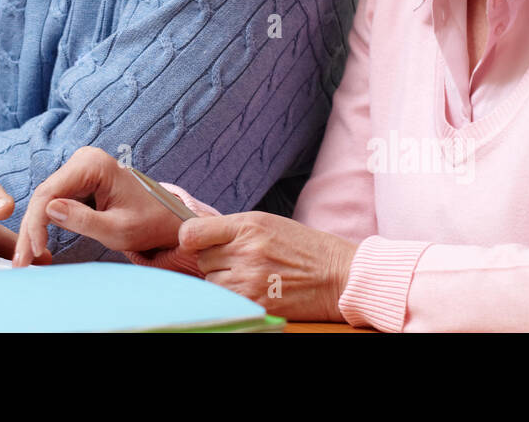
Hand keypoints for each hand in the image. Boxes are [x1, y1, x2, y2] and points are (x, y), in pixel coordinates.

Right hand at [13, 146, 183, 265]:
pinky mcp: (78, 181)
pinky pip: (54, 202)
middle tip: (21, 262)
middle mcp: (83, 160)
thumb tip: (49, 210)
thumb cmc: (148, 223)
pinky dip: (45, 225)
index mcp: (94, 164)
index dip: (36, 222)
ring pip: (45, 201)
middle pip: (44, 195)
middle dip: (31, 230)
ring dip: (34, 230)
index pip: (51, 191)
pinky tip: (36, 245)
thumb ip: (85, 221)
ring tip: (25, 259)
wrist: (165, 220)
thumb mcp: (118, 230)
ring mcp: (79, 169)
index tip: (34, 250)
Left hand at [179, 212, 356, 321]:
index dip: (190, 238)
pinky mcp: (256, 304)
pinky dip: (234, 297)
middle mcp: (246, 251)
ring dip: (224, 281)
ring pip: (211, 282)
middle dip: (216, 261)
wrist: (338, 275)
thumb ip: (232, 228)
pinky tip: (255, 290)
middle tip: (241, 260)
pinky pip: (225, 300)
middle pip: (202, 259)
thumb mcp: (267, 223)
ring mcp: (250, 280)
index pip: (192, 232)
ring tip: (252, 276)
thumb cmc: (302, 247)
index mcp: (248, 225)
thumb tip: (194, 236)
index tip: (195, 242)